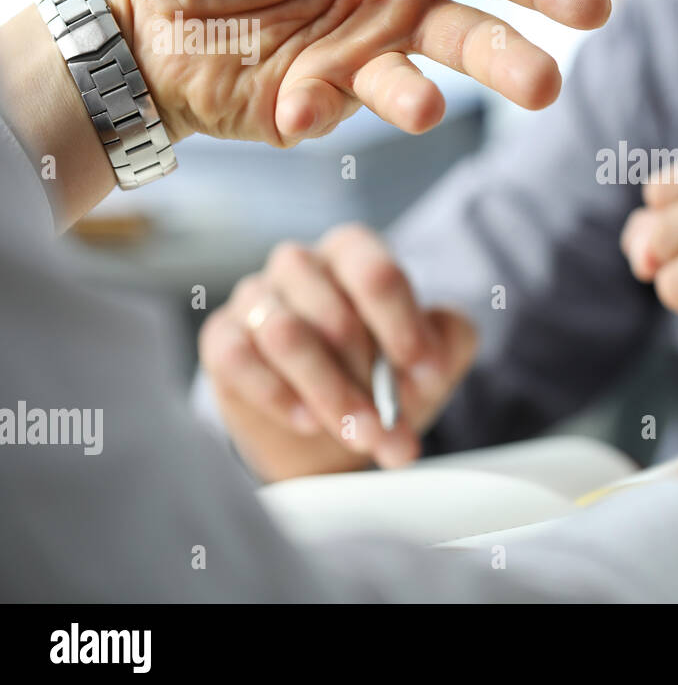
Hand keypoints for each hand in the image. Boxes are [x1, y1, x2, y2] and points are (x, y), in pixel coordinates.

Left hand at [95, 0, 609, 145]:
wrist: (134, 10)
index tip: (593, 7)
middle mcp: (392, 10)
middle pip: (473, 36)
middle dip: (514, 61)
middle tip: (546, 87)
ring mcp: (357, 64)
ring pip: (416, 86)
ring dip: (423, 99)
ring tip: (425, 106)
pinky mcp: (315, 108)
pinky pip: (331, 113)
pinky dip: (320, 111)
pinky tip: (293, 105)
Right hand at [199, 223, 476, 480]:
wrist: (324, 424)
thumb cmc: (382, 377)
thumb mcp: (430, 357)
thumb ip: (448, 342)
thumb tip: (430, 364)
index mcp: (353, 252)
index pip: (375, 272)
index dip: (402, 324)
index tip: (423, 370)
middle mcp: (301, 265)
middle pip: (333, 314)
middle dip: (367, 380)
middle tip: (389, 425)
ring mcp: (255, 297)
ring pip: (285, 334)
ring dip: (329, 393)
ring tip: (359, 432)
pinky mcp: (221, 336)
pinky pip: (239, 358)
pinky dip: (278, 395)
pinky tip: (308, 420)